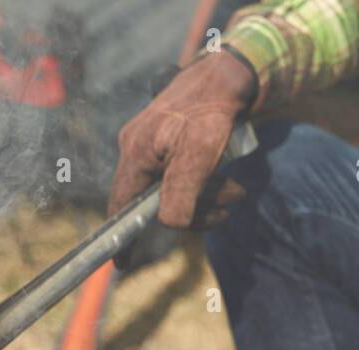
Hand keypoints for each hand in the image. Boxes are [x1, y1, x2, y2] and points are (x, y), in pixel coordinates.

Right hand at [108, 51, 256, 228]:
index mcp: (136, 154)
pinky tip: (226, 175)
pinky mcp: (169, 143)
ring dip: (207, 197)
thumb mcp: (199, 156)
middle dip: (195, 210)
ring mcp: (152, 146)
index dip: (122, 236)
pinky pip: (181, 176)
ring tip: (237, 189)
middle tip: (229, 205)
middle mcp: (137, 150)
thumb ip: (181, 194)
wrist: (230, 76)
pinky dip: (205, 183)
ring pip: (174, 190)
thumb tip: (169, 226)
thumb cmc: (212, 111)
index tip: (122, 264)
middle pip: (156, 201)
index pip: (121, 205)